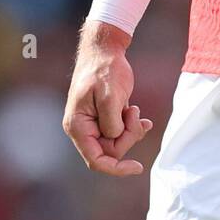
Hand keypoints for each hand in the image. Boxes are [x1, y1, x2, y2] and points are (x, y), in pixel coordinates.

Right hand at [63, 22, 152, 176]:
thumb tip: (115, 137)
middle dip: (128, 136)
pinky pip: (121, 132)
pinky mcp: (106, 118)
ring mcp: (95, 124)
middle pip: (111, 150)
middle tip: (135, 113)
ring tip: (134, 109)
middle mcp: (84, 129)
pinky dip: (134, 127)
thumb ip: (112, 121)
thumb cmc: (104, 69)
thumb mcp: (110, 95)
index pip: (96, 160)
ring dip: (131, 130)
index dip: (116, 168)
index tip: (137, 167)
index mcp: (78, 127)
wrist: (105, 51)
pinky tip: (141, 118)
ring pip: (118, 142)